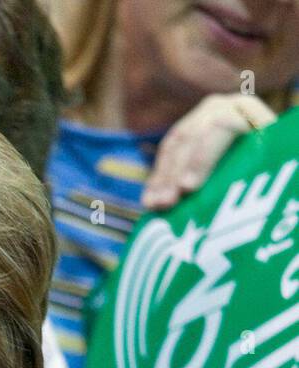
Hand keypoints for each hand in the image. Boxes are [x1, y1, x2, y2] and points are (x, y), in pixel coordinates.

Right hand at [142, 94, 275, 209]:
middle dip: (176, 174)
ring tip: (154, 206)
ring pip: (173, 148)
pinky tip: (149, 201)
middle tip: (167, 203)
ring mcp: (197, 120)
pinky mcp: (183, 138)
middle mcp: (219, 108)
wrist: (263, 156)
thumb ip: (250, 168)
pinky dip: (157, 181)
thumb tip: (227, 188)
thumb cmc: (271, 164)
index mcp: (245, 109)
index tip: (189, 188)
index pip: (218, 127)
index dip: (201, 158)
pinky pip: (165, 158)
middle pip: (191, 139)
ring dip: (162, 180)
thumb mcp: (267, 159)